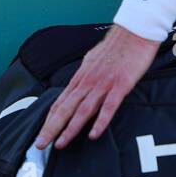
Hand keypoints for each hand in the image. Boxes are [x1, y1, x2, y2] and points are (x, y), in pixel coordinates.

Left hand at [36, 24, 159, 149]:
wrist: (135, 31)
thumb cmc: (117, 45)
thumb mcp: (94, 59)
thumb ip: (86, 74)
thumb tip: (79, 84)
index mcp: (82, 76)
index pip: (60, 102)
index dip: (49, 119)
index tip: (41, 133)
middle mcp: (88, 81)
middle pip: (65, 109)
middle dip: (51, 128)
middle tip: (40, 144)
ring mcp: (103, 84)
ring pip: (82, 110)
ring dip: (70, 128)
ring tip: (60, 143)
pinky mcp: (120, 85)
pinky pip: (108, 107)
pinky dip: (100, 121)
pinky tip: (93, 134)